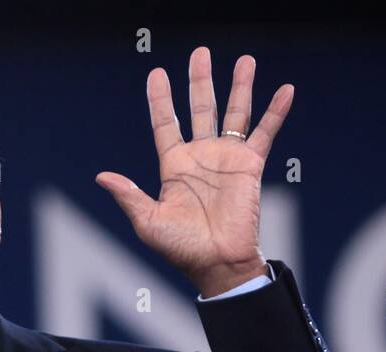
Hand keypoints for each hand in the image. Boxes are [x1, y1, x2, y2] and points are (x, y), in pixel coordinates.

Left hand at [96, 48, 292, 297]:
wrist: (218, 263)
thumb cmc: (181, 248)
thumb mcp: (148, 221)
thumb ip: (128, 195)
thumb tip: (101, 176)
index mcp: (174, 167)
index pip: (165, 123)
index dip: (160, 99)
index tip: (157, 74)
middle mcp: (200, 157)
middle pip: (200, 108)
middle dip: (200, 81)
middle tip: (199, 53)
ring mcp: (226, 159)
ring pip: (233, 113)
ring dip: (239, 86)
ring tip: (244, 59)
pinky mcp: (250, 166)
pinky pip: (264, 133)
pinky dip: (275, 112)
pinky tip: (285, 90)